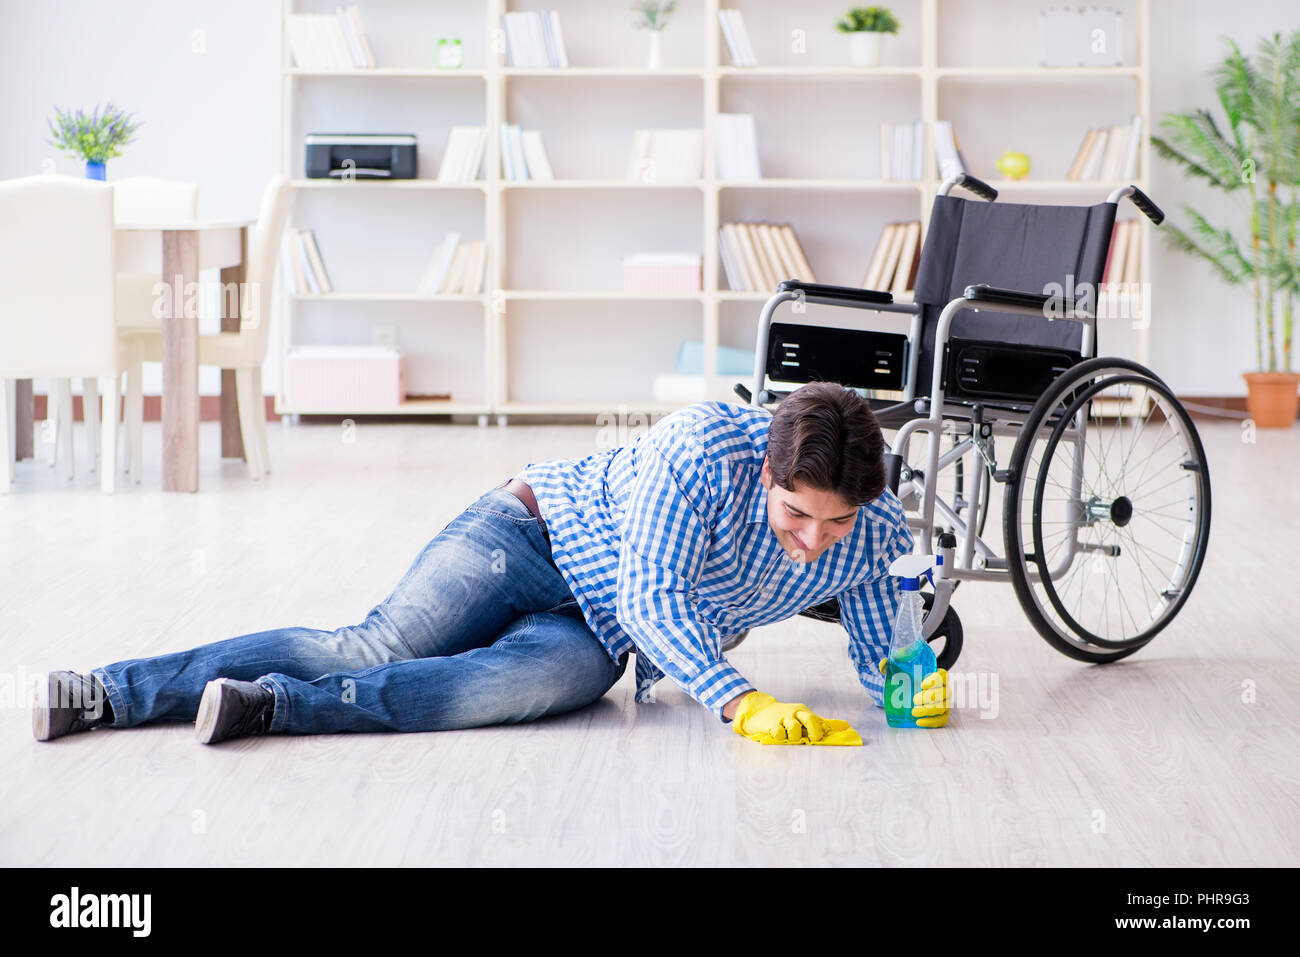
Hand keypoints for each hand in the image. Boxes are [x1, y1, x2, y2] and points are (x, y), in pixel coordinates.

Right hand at [732, 692, 861, 745]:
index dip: (824, 731)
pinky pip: (779, 733)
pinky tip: (777, 735)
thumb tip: (833, 731)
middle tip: (813, 740)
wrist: (759, 709)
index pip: (818, 720)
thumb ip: (813, 723)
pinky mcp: (771, 724)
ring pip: (794, 729)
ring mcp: (783, 718)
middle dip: (814, 731)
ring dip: (794, 737)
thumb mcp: (798, 716)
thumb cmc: (782, 716)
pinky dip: (780, 736)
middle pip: (810, 720)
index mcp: (803, 711)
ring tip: (789, 738)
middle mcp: (795, 713)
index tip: (825, 740)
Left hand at [877, 658, 951, 727]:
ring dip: (928, 711)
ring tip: (914, 712)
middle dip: (929, 697)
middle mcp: (945, 689)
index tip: (922, 684)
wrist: (912, 691)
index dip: (935, 680)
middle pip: (944, 693)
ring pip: (942, 707)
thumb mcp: (903, 669)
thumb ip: (894, 663)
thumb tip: (883, 664)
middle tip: (914, 700)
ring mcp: (945, 703)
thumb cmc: (910, 678)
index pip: (943, 675)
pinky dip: (931, 722)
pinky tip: (919, 722)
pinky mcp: (942, 715)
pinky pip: (941, 720)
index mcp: (938, 675)